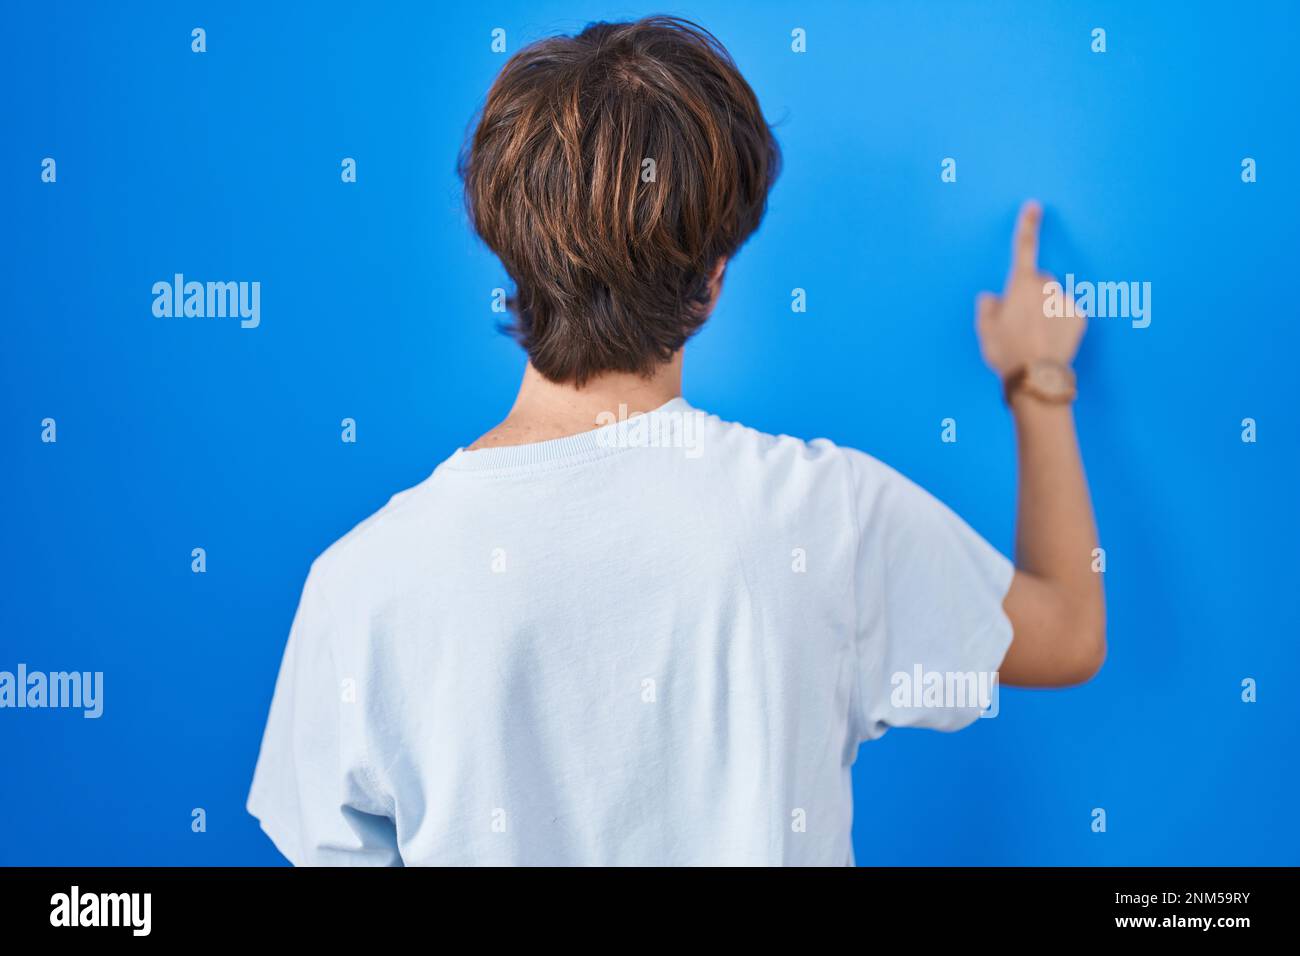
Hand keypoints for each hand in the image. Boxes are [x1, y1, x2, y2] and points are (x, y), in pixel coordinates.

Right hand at [975, 201, 1085, 377]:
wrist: (1037, 377)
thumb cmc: (1007, 352)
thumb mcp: (985, 329)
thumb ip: (987, 307)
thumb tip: (992, 297)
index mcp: (1020, 285)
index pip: (1023, 248)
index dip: (1027, 226)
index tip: (1034, 206)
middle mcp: (1046, 287)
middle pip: (1038, 282)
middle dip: (1031, 294)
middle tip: (1020, 321)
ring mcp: (1065, 301)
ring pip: (1053, 299)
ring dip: (1046, 310)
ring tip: (1036, 336)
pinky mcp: (1080, 316)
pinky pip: (1066, 313)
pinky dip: (1060, 322)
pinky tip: (1051, 341)